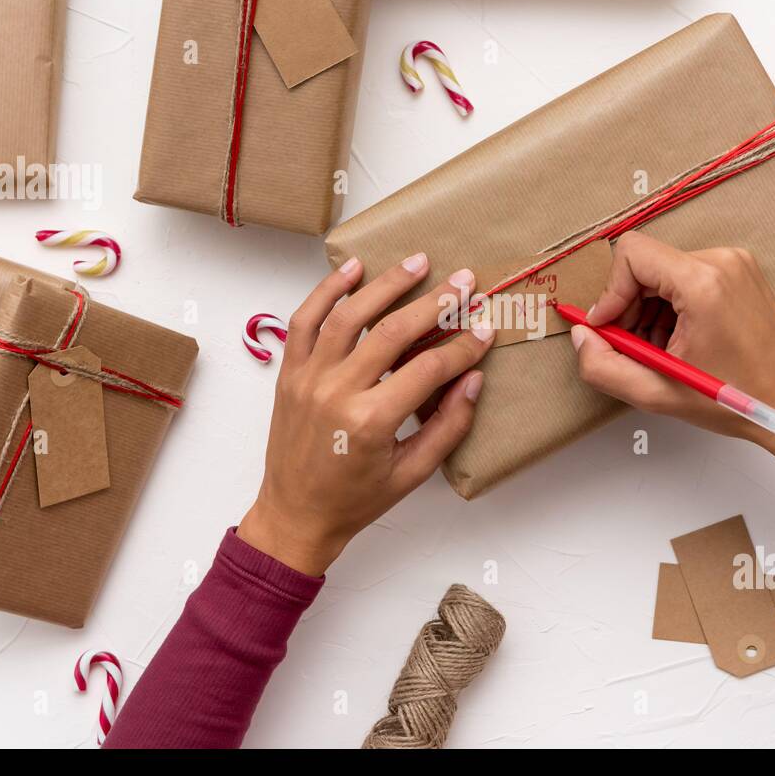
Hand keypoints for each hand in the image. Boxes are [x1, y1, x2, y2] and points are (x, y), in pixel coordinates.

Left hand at [239, 254, 493, 575]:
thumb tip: (474, 379)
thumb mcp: (412, 473)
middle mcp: (337, 392)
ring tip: (417, 262)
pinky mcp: (289, 373)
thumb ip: (448, 426)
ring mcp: (308, 378)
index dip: (462, 347)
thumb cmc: (355, 499)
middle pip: (392, 332)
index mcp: (370, 422)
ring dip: (386, 284)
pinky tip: (354, 268)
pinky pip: (304, 320)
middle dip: (434, 303)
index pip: (428, 369)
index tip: (485, 330)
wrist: (295, 513)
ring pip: (348, 315)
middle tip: (464, 282)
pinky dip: (327, 290)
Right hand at [573, 234, 774, 482]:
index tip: (608, 327)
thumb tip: (581, 335)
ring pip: (664, 270)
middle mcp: (721, 261)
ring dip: (649, 308)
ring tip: (660, 349)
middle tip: (632, 346)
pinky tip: (679, 340)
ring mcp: (734, 263)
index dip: (610, 292)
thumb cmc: (735, 400)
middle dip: (628, 305)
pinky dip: (671, 305)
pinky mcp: (740, 271)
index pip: (633, 254)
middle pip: (647, 263)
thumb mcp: (656, 393)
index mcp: (703, 284)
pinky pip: (686, 274)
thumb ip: (604, 366)